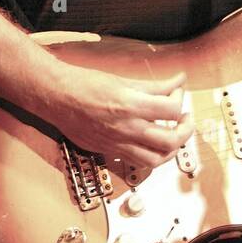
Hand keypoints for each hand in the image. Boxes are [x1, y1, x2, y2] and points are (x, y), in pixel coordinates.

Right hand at [53, 67, 194, 170]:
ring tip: (173, 136)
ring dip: (171, 149)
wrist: (56, 97)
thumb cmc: (83, 84)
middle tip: (184, 119)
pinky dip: (152, 156)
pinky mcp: (109, 151)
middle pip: (170, 140)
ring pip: (156, 159)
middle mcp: (125, 128)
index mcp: (130, 105)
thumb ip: (153, 85)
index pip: (171, 109)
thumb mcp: (122, 79)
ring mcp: (117, 143)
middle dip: (185, 129)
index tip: (177, 91)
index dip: (179, 98)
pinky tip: (153, 144)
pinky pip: (138, 162)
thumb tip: (177, 81)